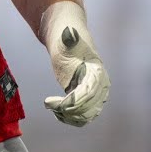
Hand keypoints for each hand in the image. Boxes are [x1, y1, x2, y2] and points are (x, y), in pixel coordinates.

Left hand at [40, 2, 109, 126]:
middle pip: (89, 107)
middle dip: (68, 109)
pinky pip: (83, 118)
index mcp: (97, 72)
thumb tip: (69, 32)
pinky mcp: (87, 101)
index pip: (90, 92)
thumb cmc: (67, 40)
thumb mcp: (67, 38)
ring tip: (51, 106)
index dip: (75, 101)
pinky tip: (56, 111)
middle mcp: (101, 87)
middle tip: (49, 103)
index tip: (58, 104)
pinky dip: (70, 119)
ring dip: (68, 116)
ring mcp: (95, 95)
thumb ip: (69, 37)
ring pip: (86, 116)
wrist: (68, 43)